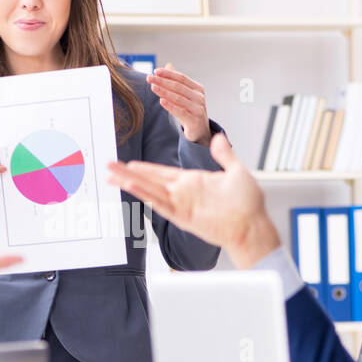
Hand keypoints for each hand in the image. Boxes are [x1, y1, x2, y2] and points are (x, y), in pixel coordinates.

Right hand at [106, 132, 279, 266]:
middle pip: (149, 180)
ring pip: (149, 190)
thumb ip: (224, 155)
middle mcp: (183, 192)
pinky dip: (144, 194)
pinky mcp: (182, 215)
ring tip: (110, 175)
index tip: (129, 163)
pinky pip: (159, 203)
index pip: (162, 172)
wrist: (253, 224)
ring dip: (129, 181)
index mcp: (193, 181)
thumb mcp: (236, 170)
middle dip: (127, 173)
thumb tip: (218, 137)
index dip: (144, 168)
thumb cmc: (248, 203)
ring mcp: (181, 204)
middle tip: (108, 165)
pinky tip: (130, 186)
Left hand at [148, 63, 210, 144]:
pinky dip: (170, 106)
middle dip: (162, 81)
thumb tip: (168, 65)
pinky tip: (161, 101)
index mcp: (197, 88)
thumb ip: (177, 81)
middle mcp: (199, 97)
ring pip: (178, 98)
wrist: (200, 131)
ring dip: (164, 92)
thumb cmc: (190, 111)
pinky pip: (181, 112)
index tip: (155, 71)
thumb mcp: (185, 95)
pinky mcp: (195, 120)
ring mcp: (198, 108)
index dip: (168, 74)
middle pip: (178, 86)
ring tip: (152, 87)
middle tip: (149, 78)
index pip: (181, 78)